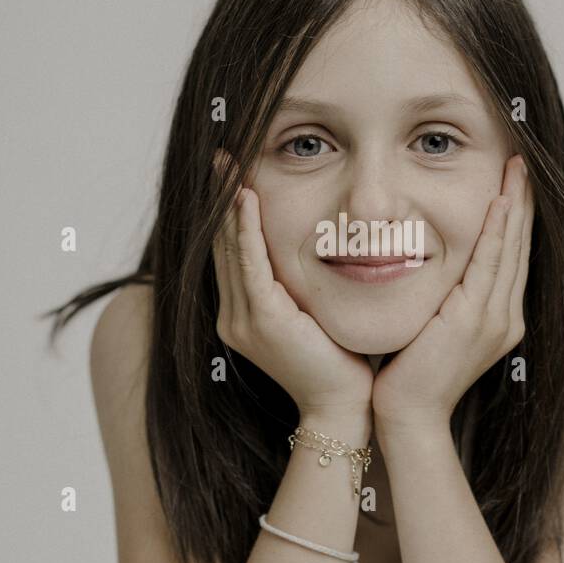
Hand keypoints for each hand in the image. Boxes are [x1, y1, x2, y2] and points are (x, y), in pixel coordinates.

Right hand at [212, 181, 374, 415]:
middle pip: (223, 244)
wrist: (343, 408)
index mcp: (245, 316)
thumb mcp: (315, 316)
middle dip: (221, 197)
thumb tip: (322, 248)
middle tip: (220, 154)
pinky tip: (245, 199)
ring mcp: (243, 320)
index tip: (232, 173)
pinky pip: (250, 264)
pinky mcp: (263, 320)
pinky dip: (246, 229)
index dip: (230, 211)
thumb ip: (304, 286)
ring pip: (231, 248)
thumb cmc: (341, 364)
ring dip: (229, 202)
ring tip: (226, 163)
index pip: (233, 252)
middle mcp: (235, 317)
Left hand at [371, 154, 534, 429]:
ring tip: (516, 168)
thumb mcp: (434, 327)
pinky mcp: (474, 319)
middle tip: (522, 161)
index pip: (512, 256)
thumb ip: (444, 299)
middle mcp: (506, 317)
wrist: (407, 415)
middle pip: (520, 246)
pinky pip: (491, 263)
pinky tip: (498, 201)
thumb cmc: (409, 376)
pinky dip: (497, 230)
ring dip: (514, 205)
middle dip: (522, 201)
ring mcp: (495, 319)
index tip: (514, 181)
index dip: (515, 217)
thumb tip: (435, 270)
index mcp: (500, 319)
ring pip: (511, 249)